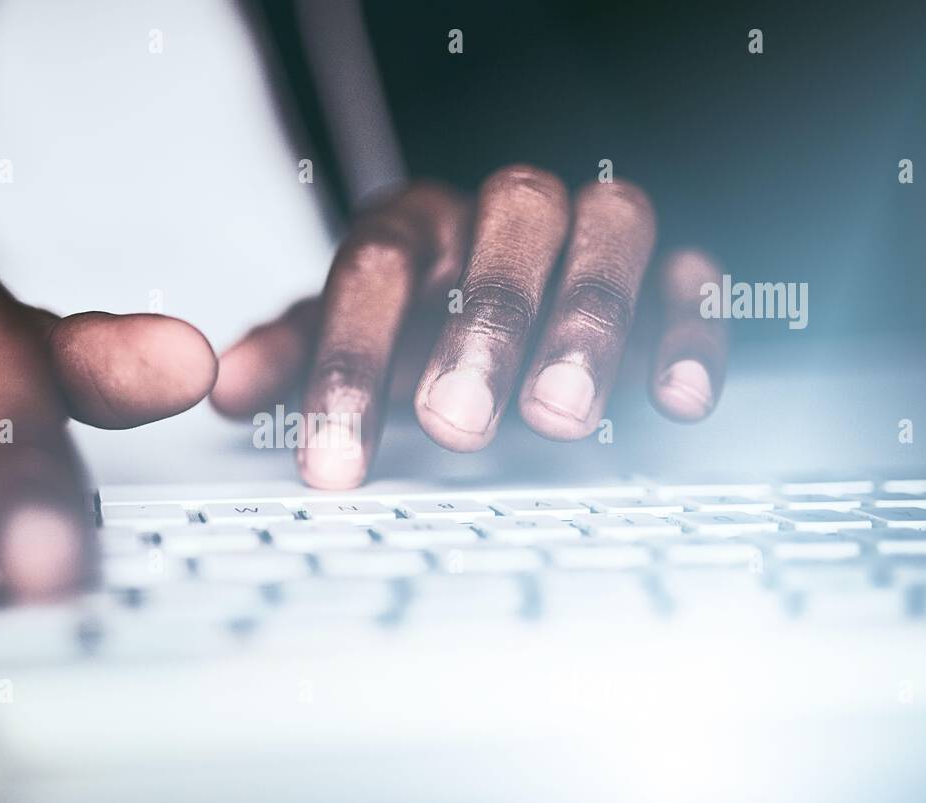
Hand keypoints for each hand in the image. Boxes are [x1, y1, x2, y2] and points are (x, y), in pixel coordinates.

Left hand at [211, 166, 725, 487]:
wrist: (521, 266)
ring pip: (609, 233)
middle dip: (483, 325)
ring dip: (585, 321)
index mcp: (418, 222)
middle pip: (506, 227)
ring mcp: (593, 231)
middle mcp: (505, 212)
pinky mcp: (671, 266)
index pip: (377, 267)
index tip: (334, 466)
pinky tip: (675, 400)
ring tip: (559, 417)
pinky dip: (692, 331)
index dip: (351, 365)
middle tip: (454, 425)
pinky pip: (696, 276)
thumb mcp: (353, 329)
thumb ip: (300, 352)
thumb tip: (229, 391)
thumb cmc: (431, 305)